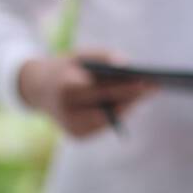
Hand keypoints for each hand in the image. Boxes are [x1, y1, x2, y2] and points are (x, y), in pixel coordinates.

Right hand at [18, 51, 155, 137]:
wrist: (36, 88)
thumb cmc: (65, 68)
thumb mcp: (80, 55)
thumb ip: (103, 56)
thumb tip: (128, 65)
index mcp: (66, 89)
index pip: (102, 91)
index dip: (127, 88)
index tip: (149, 81)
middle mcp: (67, 113)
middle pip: (109, 107)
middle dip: (133, 97)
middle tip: (155, 87)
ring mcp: (71, 128)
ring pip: (109, 119)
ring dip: (128, 106)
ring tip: (147, 93)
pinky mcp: (76, 136)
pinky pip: (102, 124)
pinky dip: (116, 113)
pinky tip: (131, 102)